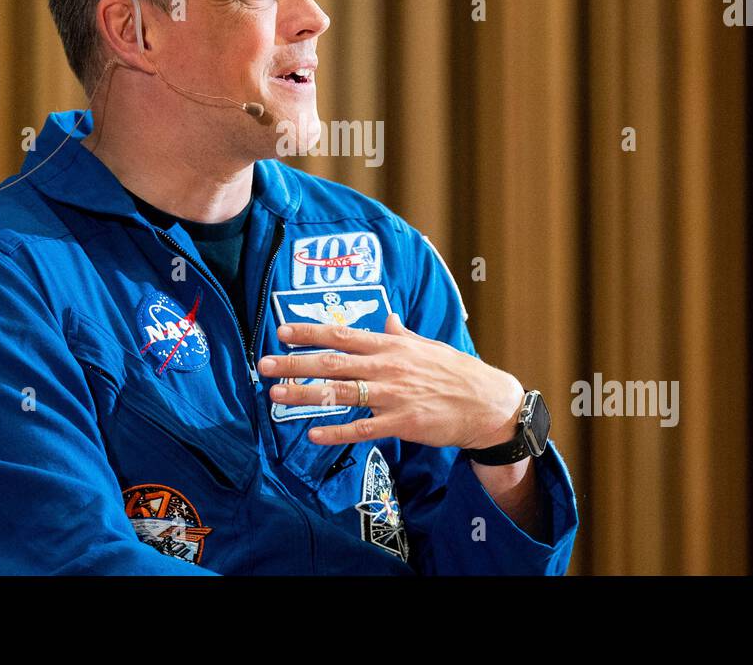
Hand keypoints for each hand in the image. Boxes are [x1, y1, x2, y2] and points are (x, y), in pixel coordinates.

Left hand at [257, 313, 525, 449]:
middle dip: (295, 362)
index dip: (310, 332)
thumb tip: (387, 318)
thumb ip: (401, 334)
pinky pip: (364, 428)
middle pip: (333, 362)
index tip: (282, 330)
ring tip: (277, 396)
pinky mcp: (403, 422)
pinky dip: (337, 432)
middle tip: (264, 364)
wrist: (488, 403)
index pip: (342, 335)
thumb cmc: (456, 372)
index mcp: (391, 346)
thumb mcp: (427, 346)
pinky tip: (314, 434)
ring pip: (342, 394)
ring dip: (306, 395)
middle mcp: (388, 366)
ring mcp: (394, 395)